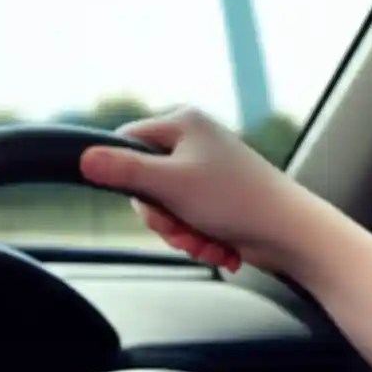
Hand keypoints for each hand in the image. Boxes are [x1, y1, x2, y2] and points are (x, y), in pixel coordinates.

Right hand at [80, 108, 327, 275]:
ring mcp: (208, 170)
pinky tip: (220, 247)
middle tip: (183, 228)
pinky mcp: (218, 197)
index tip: (150, 199)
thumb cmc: (238, 200)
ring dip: (183, 234)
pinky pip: (189, 220)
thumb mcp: (170, 185)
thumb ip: (124, 172)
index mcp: (184, 123)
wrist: (290, 233)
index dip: (129, 179)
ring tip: (206, 241)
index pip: (126, 144)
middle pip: (145, 184)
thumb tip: (81, 157)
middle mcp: (195, 141)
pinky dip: (200, 239)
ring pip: (167, 209)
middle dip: (163, 219)